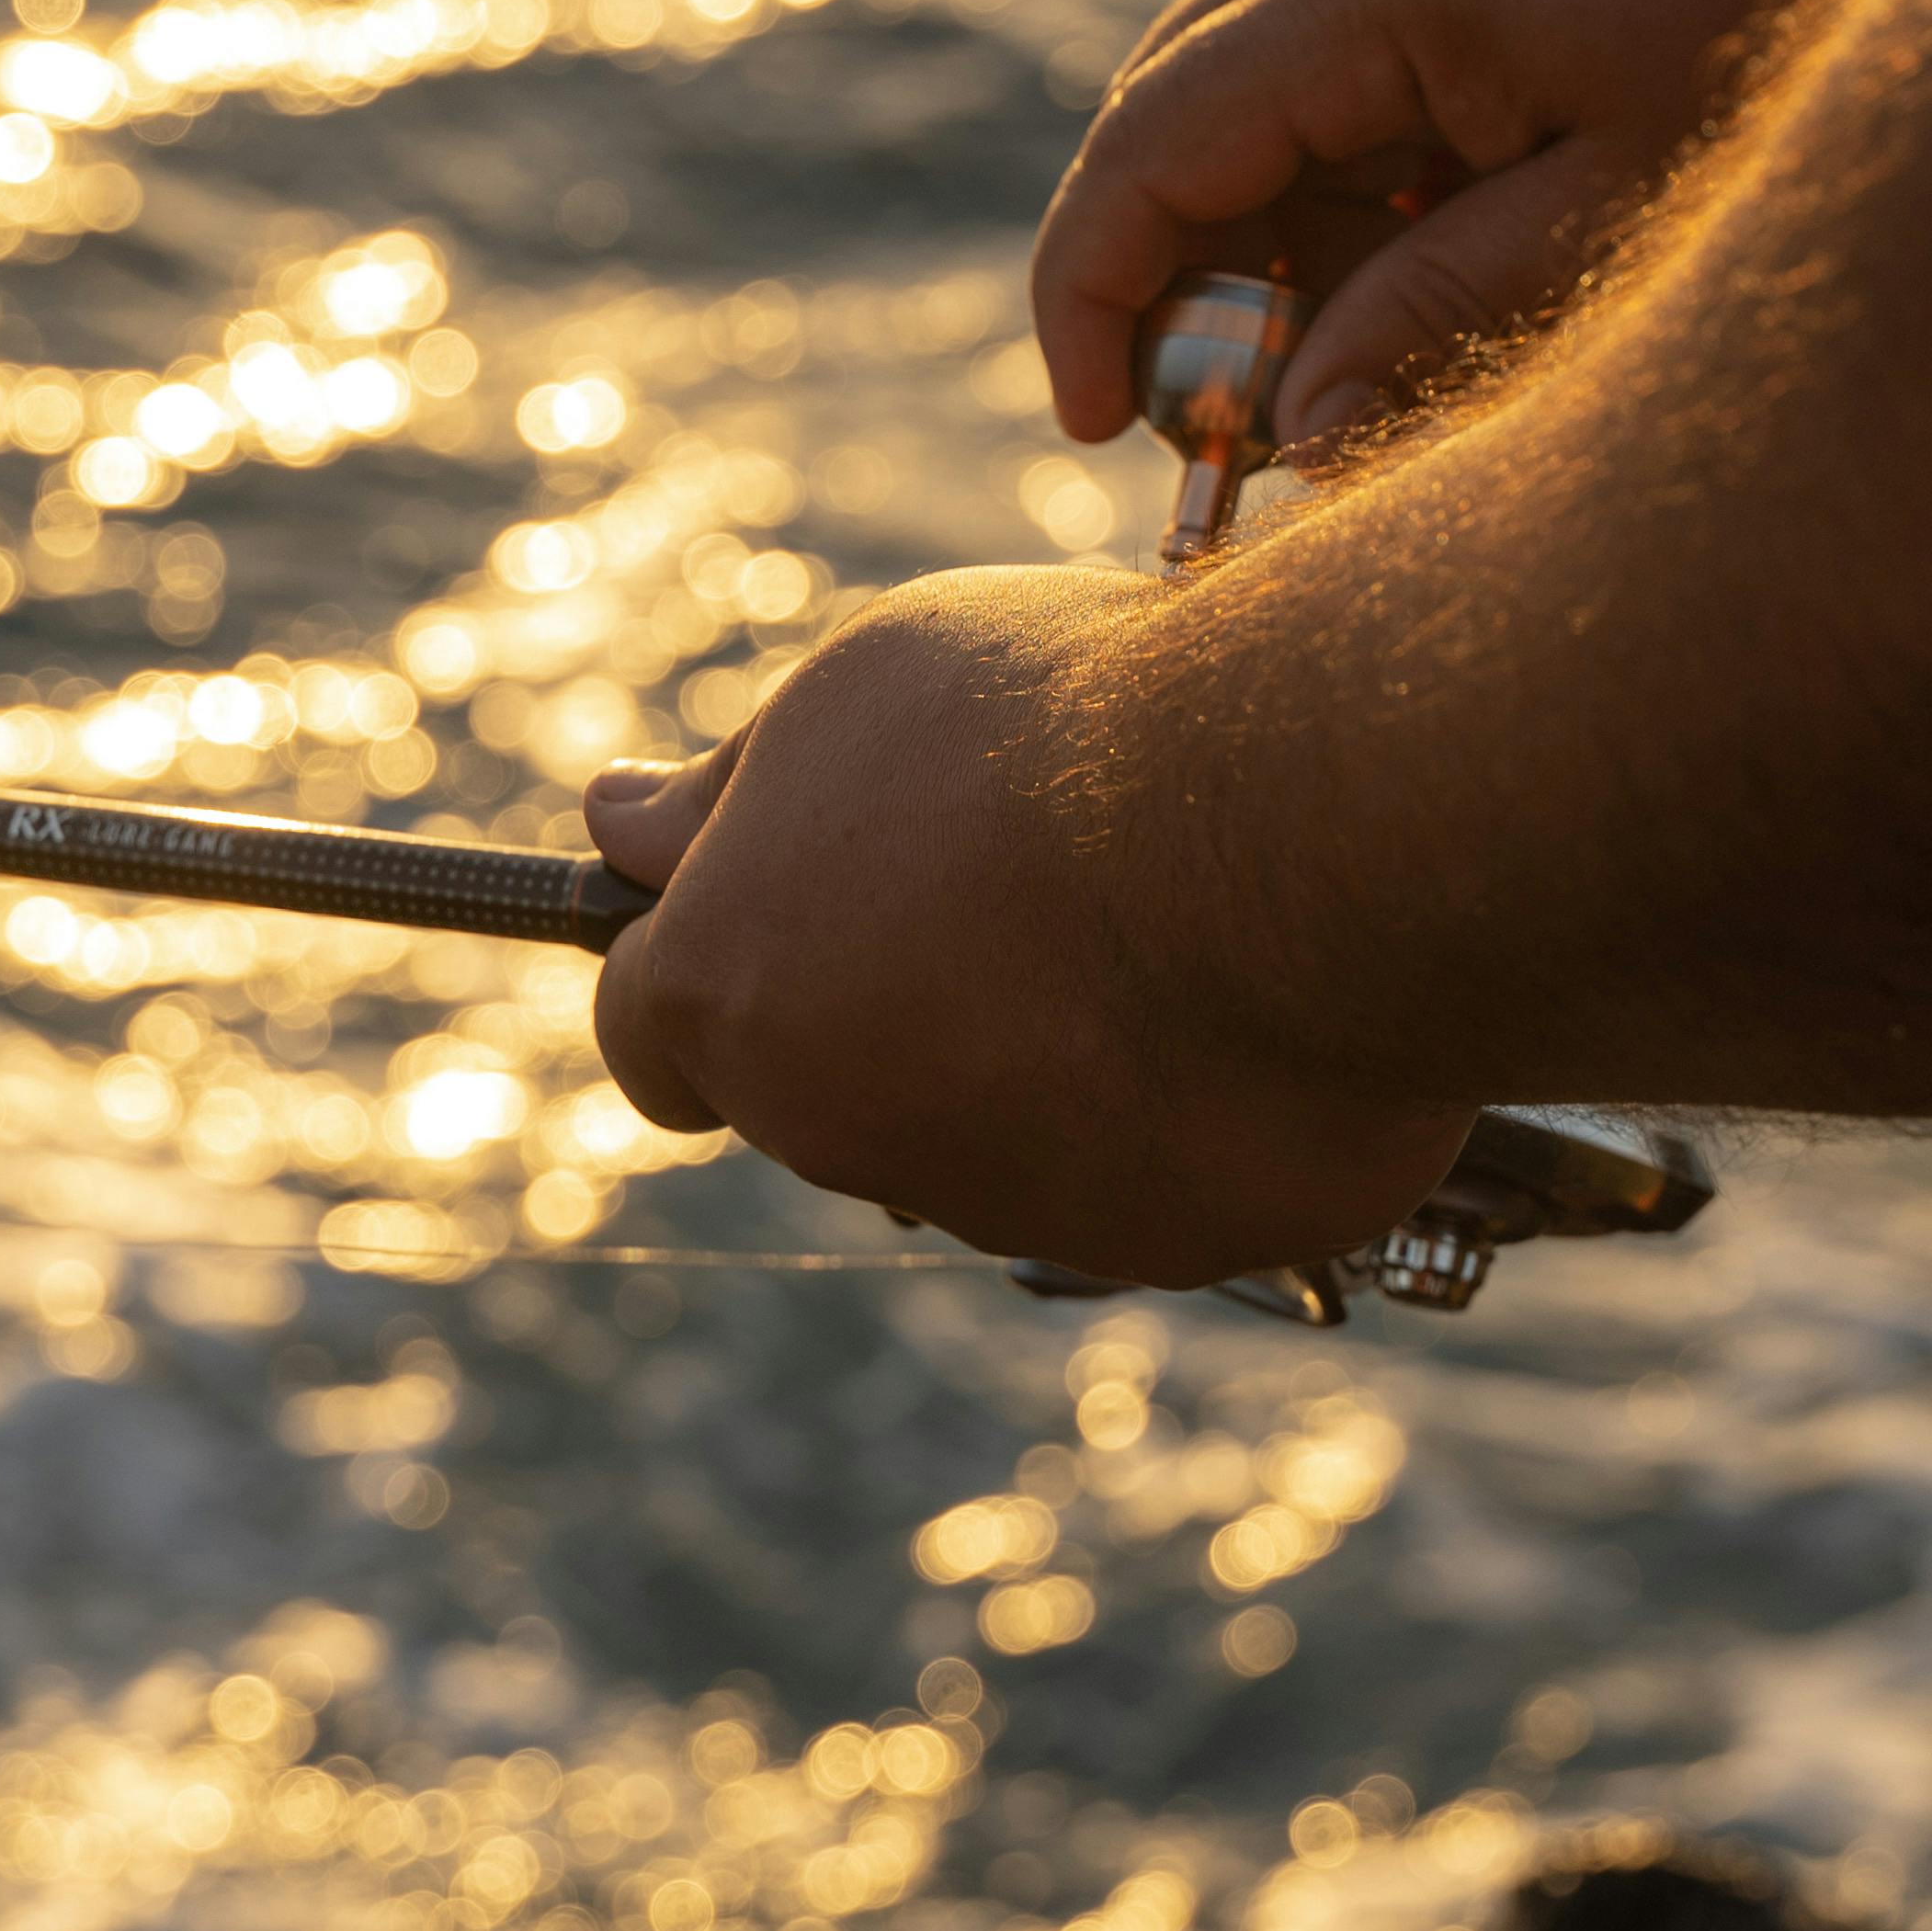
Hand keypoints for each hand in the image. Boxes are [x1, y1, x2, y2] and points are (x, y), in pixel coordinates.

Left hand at [584, 566, 1471, 1284]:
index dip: (712, 962)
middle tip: (1011, 866)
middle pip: (827, 1083)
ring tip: (1149, 909)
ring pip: (989, 1137)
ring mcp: (1003, 1205)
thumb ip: (731, 785)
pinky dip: (1175, 1100)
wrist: (1312, 825)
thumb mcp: (859, 687)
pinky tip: (1239, 990)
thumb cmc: (1068, 726)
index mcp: (729, 993)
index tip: (783, 905)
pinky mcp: (1161, 1243)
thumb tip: (619, 823)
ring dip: (1036, 1051)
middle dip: (891, 997)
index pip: (649, 1031)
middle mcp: (837, 1131)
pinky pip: (1147, 1171)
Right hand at [1030, 0, 1910, 452]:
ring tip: (1349, 375)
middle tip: (1222, 442)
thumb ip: (1448, 317)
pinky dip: (1349, 184)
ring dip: (1271, 241)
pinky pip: (1351, 71)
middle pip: (1176, 121)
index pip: (1150, 150)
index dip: (1098, 300)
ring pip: (1262, 101)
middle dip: (1174, 289)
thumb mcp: (1623, 199)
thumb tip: (1304, 436)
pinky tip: (1435, 273)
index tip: (1097, 431)